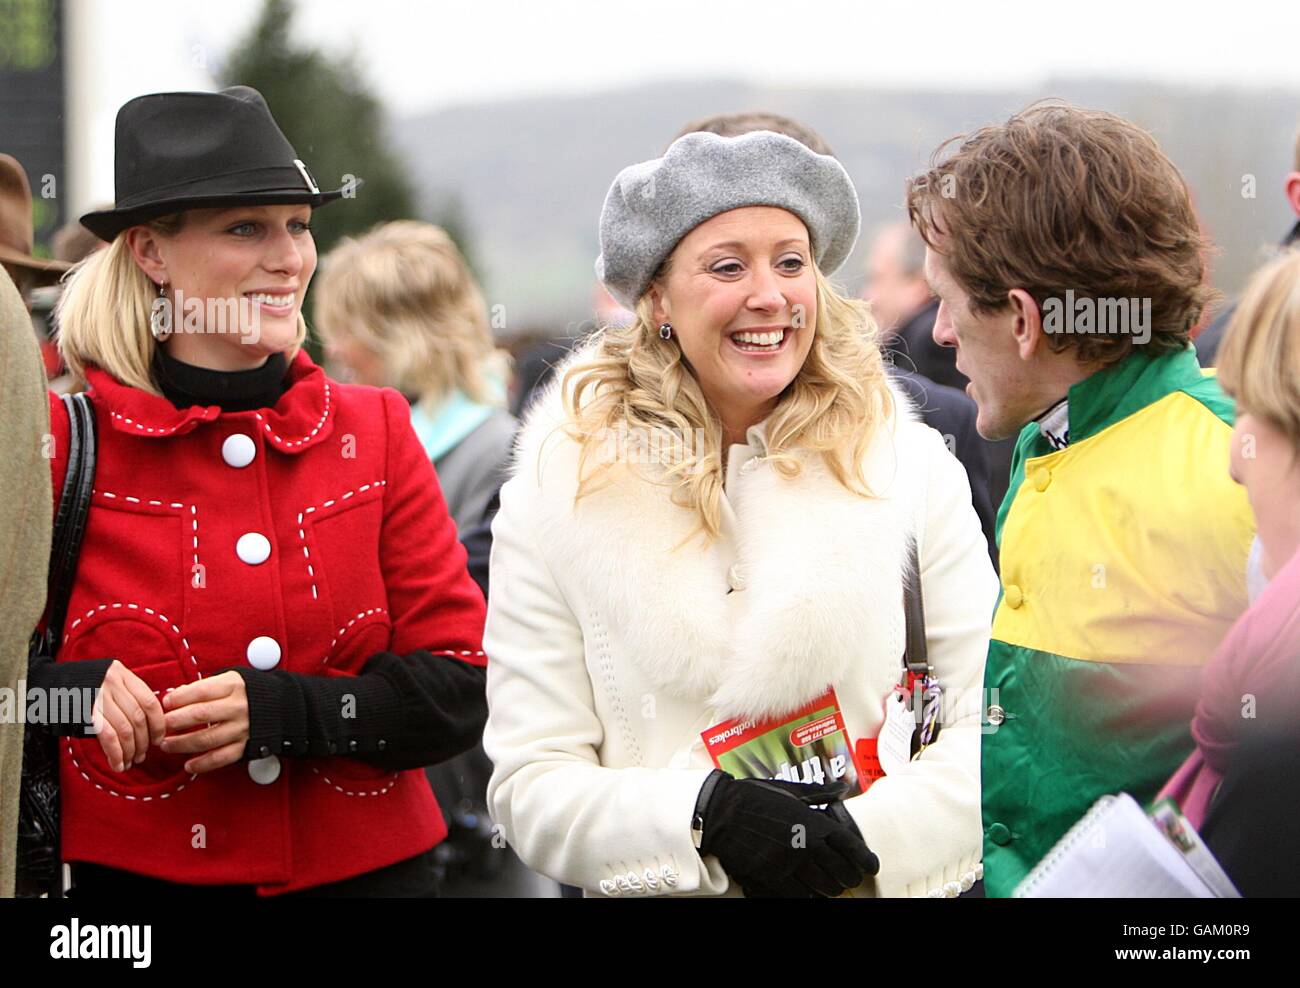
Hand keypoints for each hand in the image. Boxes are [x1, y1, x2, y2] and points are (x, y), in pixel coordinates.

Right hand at [91, 660, 166, 772]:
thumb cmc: (81, 688)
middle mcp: (112, 683)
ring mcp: (98, 696)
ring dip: (130, 750)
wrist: (46, 685)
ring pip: (124, 729)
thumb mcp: (107, 683)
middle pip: (138, 718)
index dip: (158, 724)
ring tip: (130, 763)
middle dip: (143, 742)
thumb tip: (150, 728)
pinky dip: (116, 753)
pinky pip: (108, 736)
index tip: (159, 740)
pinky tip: (118, 764)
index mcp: (122, 674)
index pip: (150, 701)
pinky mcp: (85, 712)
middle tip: (142, 756)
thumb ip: (127, 697)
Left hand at [160, 671, 249, 773]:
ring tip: (166, 745)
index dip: (179, 698)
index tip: (165, 703)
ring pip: (207, 738)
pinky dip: (203, 764)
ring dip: (182, 744)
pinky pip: (221, 758)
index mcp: (234, 686)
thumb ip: (205, 686)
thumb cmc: (250, 692)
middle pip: (201, 714)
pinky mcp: (246, 745)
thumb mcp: (232, 679)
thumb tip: (175, 696)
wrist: (284, 707)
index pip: (200, 691)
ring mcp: (242, 728)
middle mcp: (238, 707)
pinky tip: (189, 765)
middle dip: (176, 721)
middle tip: (162, 725)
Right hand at [699, 775, 878, 896]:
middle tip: (851, 877)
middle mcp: (806, 843)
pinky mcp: (772, 876)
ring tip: (833, 886)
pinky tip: (811, 892)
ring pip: (825, 887)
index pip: (851, 846)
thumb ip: (819, 792)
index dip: (866, 860)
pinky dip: (809, 896)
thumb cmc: (754, 797)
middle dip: (851, 876)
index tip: (870, 865)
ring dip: (832, 888)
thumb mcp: (790, 790)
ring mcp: (790, 862)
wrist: (722, 811)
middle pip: (842, 871)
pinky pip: (801, 895)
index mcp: (813, 821)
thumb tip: (842, 787)